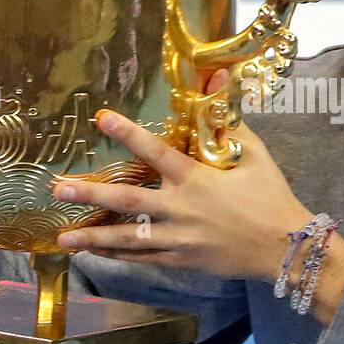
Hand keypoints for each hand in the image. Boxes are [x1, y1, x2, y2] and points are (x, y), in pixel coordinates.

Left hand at [51, 69, 312, 281]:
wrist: (285, 249)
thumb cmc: (271, 197)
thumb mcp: (254, 155)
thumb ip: (228, 123)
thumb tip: (218, 81)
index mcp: (196, 180)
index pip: (155, 152)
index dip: (127, 133)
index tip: (101, 118)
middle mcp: (181, 211)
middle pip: (126, 203)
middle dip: (89, 196)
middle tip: (58, 190)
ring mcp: (178, 240)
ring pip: (127, 241)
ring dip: (92, 240)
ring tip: (62, 239)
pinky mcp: (181, 261)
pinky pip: (143, 259)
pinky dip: (118, 257)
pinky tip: (94, 256)